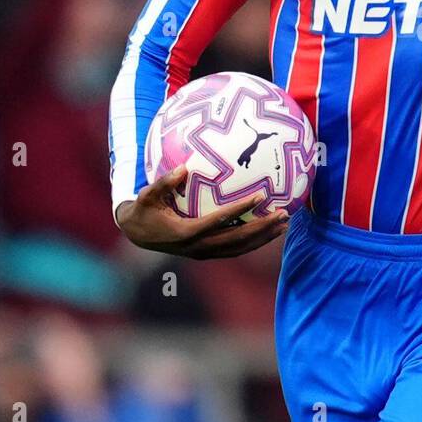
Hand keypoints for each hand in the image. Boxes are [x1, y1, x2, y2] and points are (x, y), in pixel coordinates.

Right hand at [115, 166, 289, 259]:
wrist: (137, 234)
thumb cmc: (143, 210)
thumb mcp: (147, 195)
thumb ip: (164, 183)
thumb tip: (183, 168)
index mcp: (185, 232)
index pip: (219, 221)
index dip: (240, 210)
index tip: (259, 197)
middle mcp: (198, 246)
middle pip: (237, 240)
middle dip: (262, 228)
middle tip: (283, 215)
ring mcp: (204, 252)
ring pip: (239, 248)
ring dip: (263, 238)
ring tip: (284, 224)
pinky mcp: (207, 253)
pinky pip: (235, 249)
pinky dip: (253, 242)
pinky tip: (268, 231)